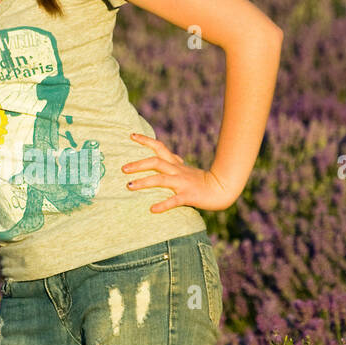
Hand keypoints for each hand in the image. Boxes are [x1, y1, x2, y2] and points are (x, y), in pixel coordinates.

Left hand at [121, 133, 235, 211]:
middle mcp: (177, 171)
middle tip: (123, 168)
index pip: (159, 147)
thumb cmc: (202, 181)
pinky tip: (152, 209)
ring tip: (129, 186)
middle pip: (155, 161)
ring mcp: (182, 183)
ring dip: (144, 182)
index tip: (131, 135)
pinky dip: (163, 205)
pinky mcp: (188, 196)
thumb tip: (168, 157)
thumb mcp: (187, 169)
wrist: (222, 189)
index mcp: (176, 164)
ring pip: (160, 179)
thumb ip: (176, 163)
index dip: (145, 140)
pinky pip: (174, 200)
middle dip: (138, 164)